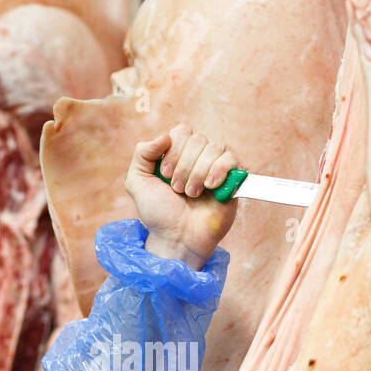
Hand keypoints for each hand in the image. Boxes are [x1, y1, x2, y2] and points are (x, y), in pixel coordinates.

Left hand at [125, 125, 239, 267]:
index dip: (173, 152)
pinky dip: (219, 171)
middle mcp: (199, 156)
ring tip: (192, 194)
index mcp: (178, 152)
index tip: (165, 177)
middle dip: (184, 166)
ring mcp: (217, 167)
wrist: (178, 239)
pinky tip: (210, 188)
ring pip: (214, 148)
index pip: (182, 132)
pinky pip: (232, 159)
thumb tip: (164, 136)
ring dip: (199, 173)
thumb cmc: (159, 213)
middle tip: (178, 191)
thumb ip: (142, 153)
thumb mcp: (137, 182)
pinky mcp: (233, 179)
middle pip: (198, 139)